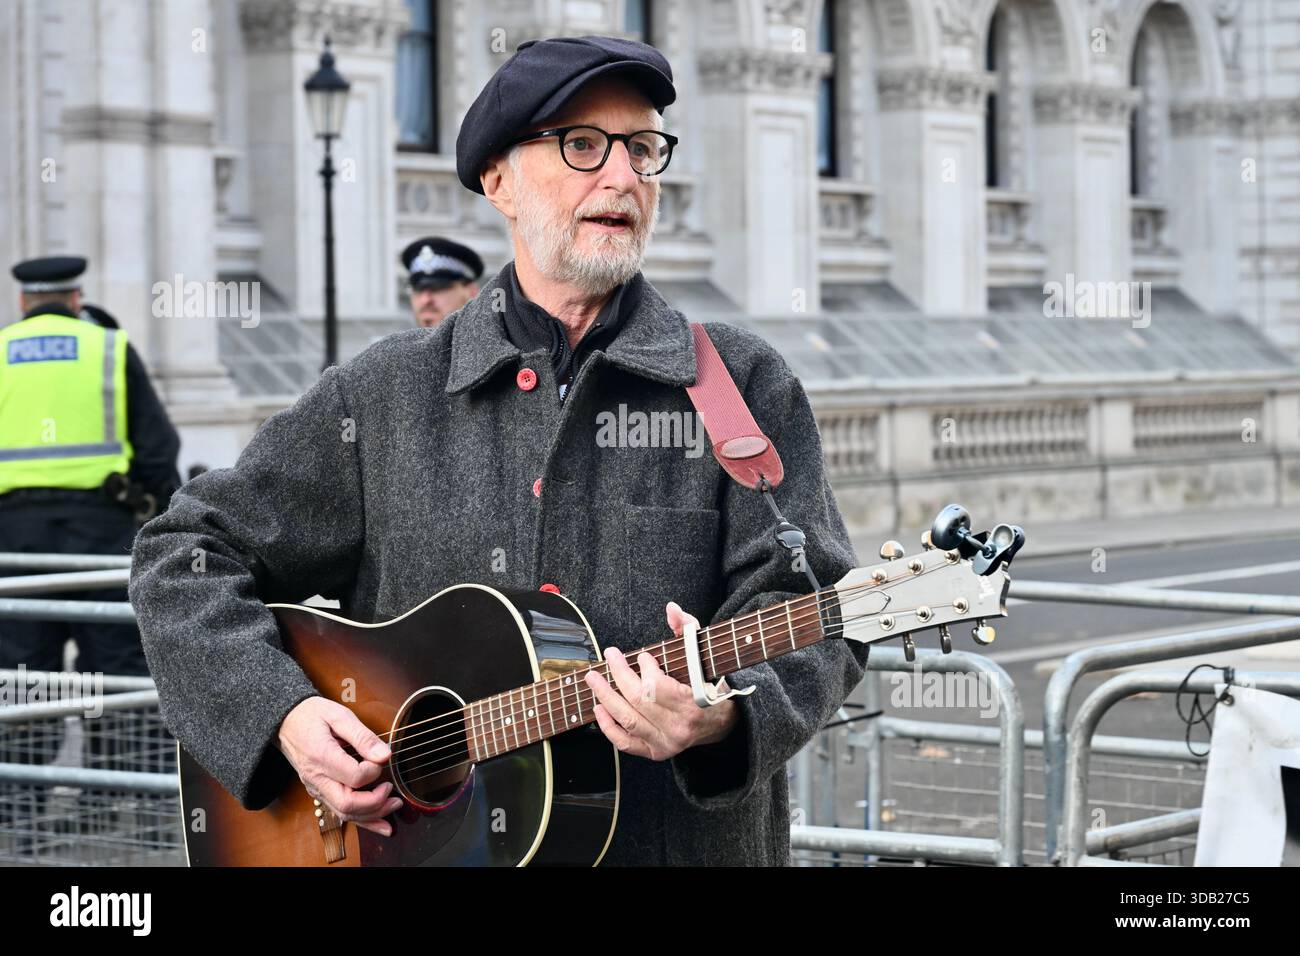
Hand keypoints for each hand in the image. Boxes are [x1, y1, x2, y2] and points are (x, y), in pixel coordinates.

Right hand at [276, 696, 402, 836]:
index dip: (374, 771)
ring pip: (345, 813)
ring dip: (373, 814)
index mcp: (321, 757)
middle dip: (376, 802)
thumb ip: (363, 737)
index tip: (380, 759)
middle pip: (348, 804)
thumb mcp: (339, 715)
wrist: (286, 722)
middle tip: (392, 789)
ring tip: (394, 805)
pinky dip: (363, 821)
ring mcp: (316, 788)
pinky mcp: (319, 792)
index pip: (354, 777)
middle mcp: (317, 778)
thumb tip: (385, 755)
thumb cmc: (312, 715)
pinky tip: (381, 824)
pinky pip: (340, 812)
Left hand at [585, 601, 739, 760]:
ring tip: (593, 678)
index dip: (645, 668)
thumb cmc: (710, 684)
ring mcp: (666, 742)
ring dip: (606, 696)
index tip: (642, 656)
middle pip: (638, 700)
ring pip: (628, 719)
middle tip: (610, 656)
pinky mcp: (655, 752)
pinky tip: (598, 707)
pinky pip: (625, 742)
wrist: (720, 722)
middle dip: (619, 674)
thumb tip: (671, 609)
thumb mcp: (703, 654)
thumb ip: (688, 628)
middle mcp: (678, 727)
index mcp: (694, 704)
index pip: (658, 686)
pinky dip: (608, 726)